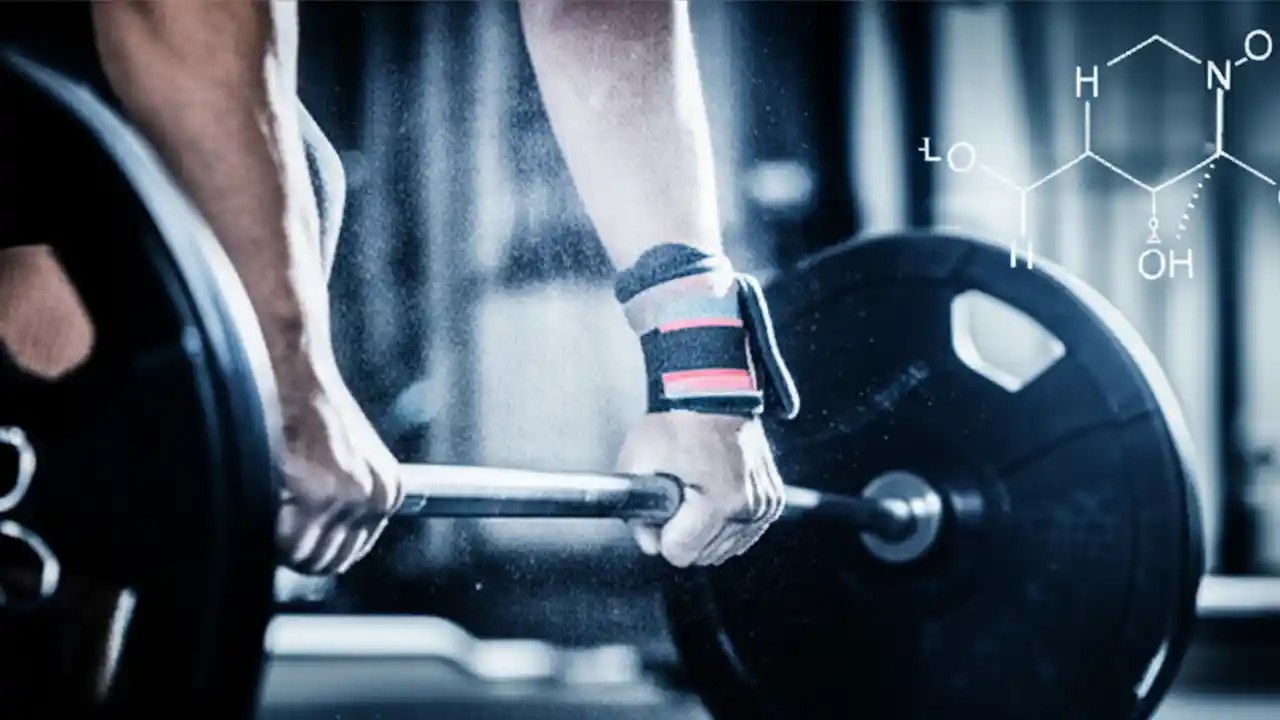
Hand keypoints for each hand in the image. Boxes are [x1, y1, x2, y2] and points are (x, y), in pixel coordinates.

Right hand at [273, 358, 402, 575]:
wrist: (296, 370)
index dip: (313, 549)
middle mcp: (377, 498)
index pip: (348, 554)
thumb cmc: (310, 412)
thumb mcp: (348, 460)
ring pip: (302, 556)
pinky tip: (266, 491)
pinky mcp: (316, 492)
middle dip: (295, 547)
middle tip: (275, 517)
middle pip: (327, 560)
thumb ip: (346, 506)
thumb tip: (322, 551)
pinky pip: (283, 542)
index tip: (292, 532)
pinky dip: (265, 525)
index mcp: (390, 493)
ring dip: (278, 539)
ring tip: (271, 502)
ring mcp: (348, 497)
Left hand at [616, 412, 784, 566]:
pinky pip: (744, 535)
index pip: (680, 554)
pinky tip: (714, 500)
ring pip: (725, 550)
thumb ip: (637, 515)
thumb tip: (650, 545)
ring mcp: (764, 504)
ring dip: (706, 532)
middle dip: (684, 534)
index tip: (662, 510)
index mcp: (718, 501)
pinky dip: (726, 525)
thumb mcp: (639, 462)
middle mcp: (748, 507)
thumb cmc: (676, 422)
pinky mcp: (773, 500)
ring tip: (695, 497)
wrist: (714, 393)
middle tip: (677, 500)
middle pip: (703, 556)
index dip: (663, 534)